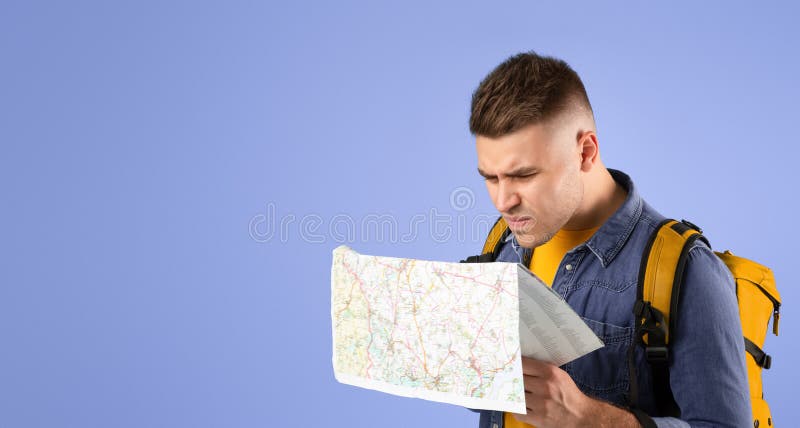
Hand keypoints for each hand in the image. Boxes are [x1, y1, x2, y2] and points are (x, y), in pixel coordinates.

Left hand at [511, 357, 639, 427]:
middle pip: (517, 379)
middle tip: (506, 379)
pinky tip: (522, 406)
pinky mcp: (538, 418)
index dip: (513, 364)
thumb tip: (518, 364)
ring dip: (515, 395)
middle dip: (511, 380)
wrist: (581, 416)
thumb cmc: (568, 394)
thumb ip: (540, 370)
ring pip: (516, 395)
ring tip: (515, 393)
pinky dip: (518, 409)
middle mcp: (544, 386)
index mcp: (550, 373)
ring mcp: (541, 403)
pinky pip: (518, 411)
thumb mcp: (559, 376)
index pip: (523, 364)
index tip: (507, 365)